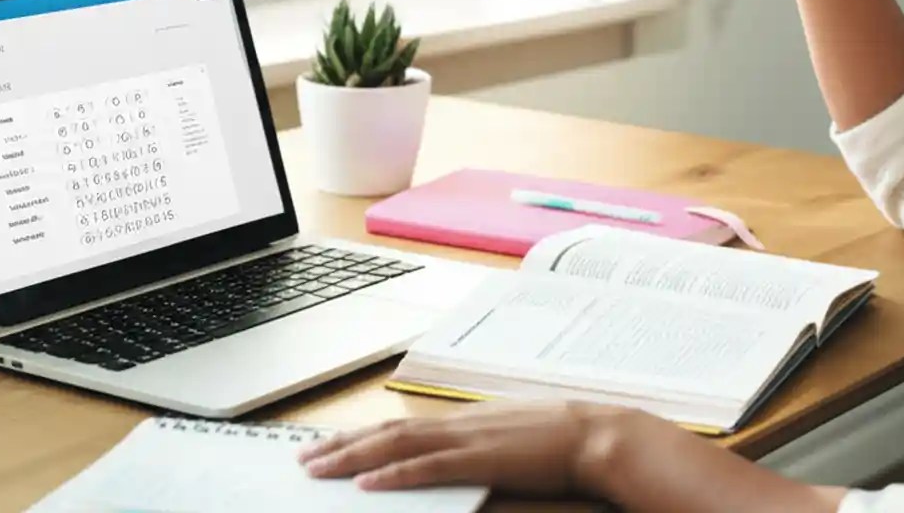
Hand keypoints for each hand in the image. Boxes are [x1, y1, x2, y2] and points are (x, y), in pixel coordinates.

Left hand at [298, 401, 655, 496]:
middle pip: (388, 432)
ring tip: (319, 469)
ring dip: (353, 457)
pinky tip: (367, 483)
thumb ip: (482, 445)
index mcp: (466, 420)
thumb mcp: (514, 439)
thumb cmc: (564, 443)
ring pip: (397, 445)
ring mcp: (469, 440)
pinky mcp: (482, 461)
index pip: (401, 426)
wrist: (599, 436)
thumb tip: (456, 457)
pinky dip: (394, 474)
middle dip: (342, 445)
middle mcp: (459, 424)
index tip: (331, 443)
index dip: (362, 435)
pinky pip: (429, 468)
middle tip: (304, 458)